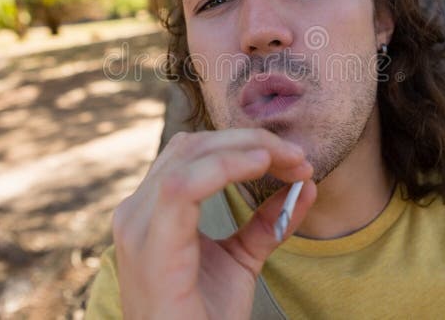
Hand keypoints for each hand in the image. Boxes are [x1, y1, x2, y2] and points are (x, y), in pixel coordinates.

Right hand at [112, 128, 315, 319]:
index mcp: (153, 210)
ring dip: (244, 149)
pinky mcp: (150, 245)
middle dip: (250, 142)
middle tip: (297, 156)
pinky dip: (224, 167)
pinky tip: (259, 166)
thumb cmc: (204, 318)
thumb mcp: (242, 259)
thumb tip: (305, 187)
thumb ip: (267, 223)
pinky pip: (182, 187)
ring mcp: (138, 226)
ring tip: (288, 160)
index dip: (244, 145)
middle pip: (193, 146)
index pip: (195, 154)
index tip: (293, 160)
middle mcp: (138, 212)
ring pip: (189, 156)